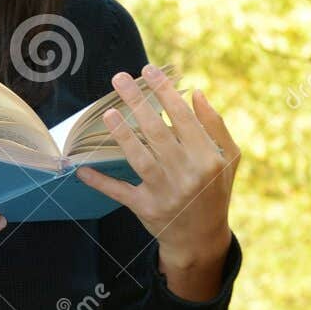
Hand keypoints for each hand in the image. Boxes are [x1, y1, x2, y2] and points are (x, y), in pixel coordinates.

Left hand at [76, 64, 239, 263]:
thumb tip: (197, 93)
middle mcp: (187, 175)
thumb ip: (215, 125)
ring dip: (121, 134)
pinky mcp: (145, 208)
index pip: (183, 118)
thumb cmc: (214, 190)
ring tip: (108, 112)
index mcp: (208, 158)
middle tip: (119, 79)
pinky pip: (119, 192)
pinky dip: (100, 181)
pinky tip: (82, 169)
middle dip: (138, 103)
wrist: (202, 238)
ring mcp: (165, 193)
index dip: (164, 92)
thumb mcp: (228, 159)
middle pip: (157, 133)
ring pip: (139, 158)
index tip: (148, 71)